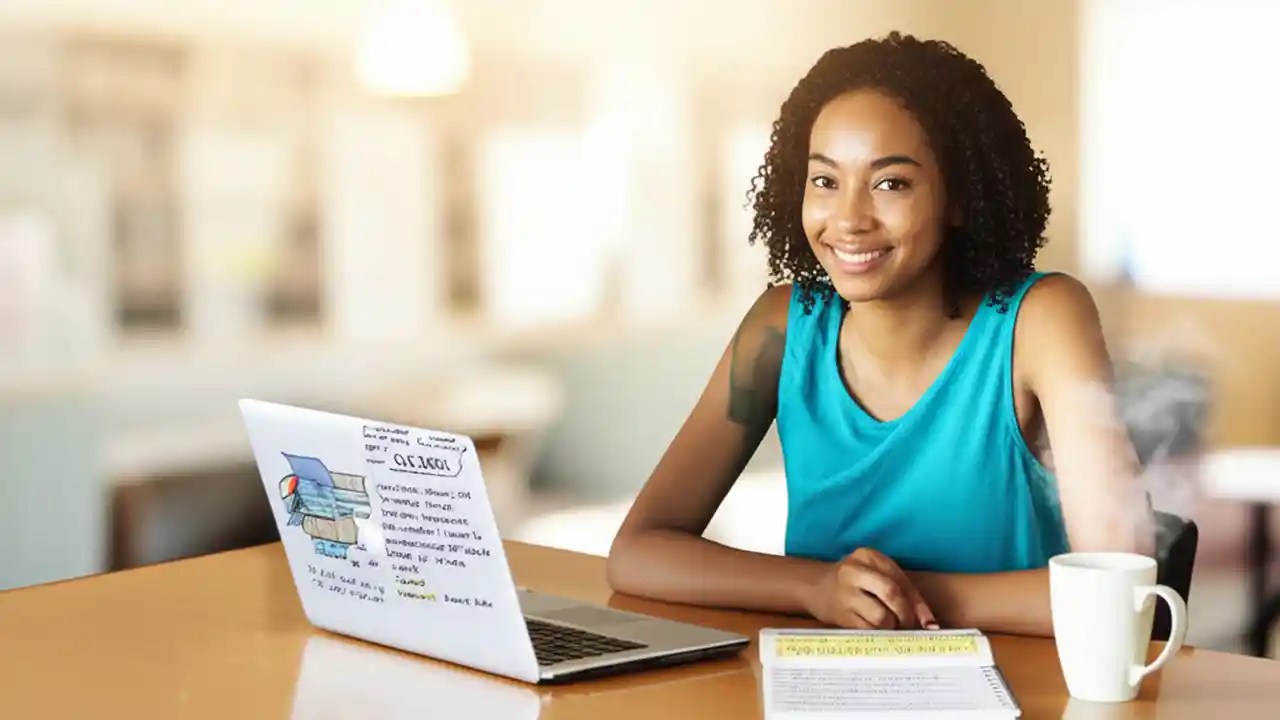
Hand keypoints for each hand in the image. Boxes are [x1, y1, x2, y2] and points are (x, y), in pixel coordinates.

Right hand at [804, 547, 939, 629]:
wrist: (815, 587)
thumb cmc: (855, 583)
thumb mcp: (875, 575)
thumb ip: (902, 591)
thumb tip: (929, 623)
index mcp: (868, 556)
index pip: (900, 579)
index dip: (918, 603)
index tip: (929, 623)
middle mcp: (854, 571)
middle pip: (892, 594)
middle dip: (906, 614)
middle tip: (908, 625)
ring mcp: (844, 593)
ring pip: (881, 616)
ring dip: (891, 626)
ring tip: (887, 625)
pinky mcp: (839, 615)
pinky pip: (868, 630)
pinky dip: (878, 634)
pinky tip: (875, 631)